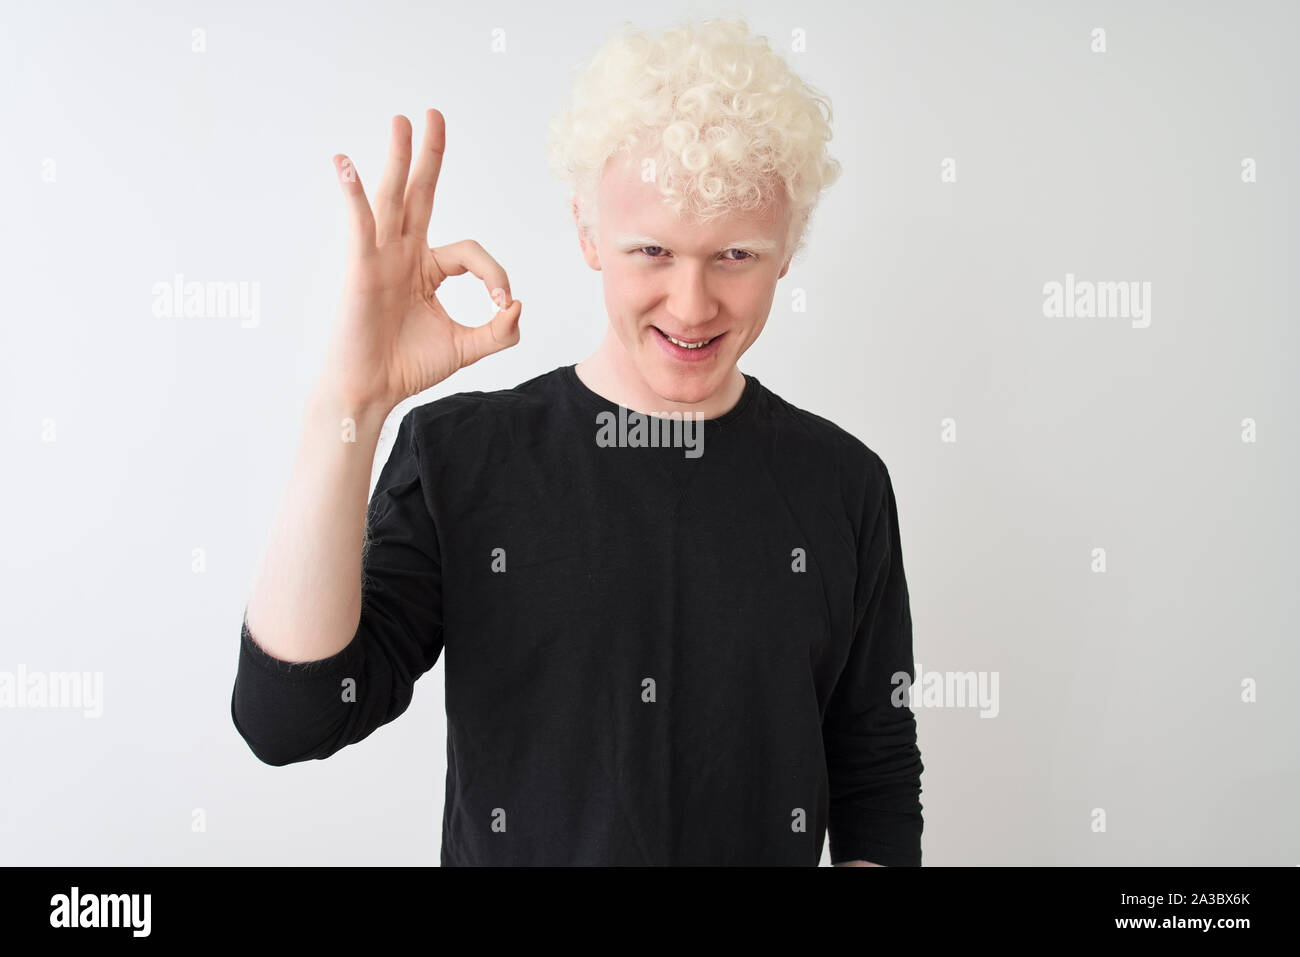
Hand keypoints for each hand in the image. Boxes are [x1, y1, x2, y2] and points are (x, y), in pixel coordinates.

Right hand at [319, 109, 521, 410]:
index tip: (502, 303)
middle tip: (434, 116)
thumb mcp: (468, 348)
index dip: (494, 272)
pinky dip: (353, 194)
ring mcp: (380, 258)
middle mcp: (402, 255)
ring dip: (399, 159)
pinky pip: (359, 224)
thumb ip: (499, 331)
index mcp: (427, 269)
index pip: (471, 251)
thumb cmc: (408, 367)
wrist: (372, 391)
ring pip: (393, 199)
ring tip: (404, 122)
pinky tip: (345, 164)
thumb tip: (518, 305)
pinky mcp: (360, 268)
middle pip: (420, 196)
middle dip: (430, 157)